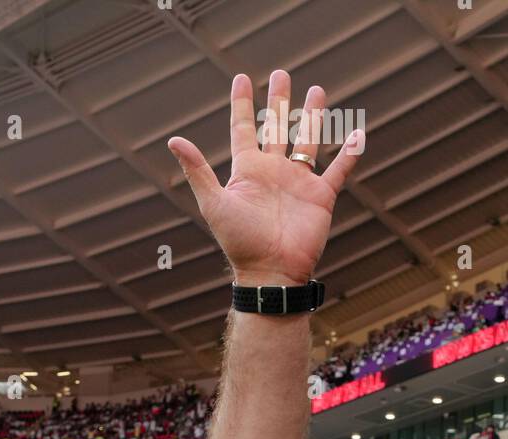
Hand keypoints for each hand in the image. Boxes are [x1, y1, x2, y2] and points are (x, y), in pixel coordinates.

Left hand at [168, 70, 363, 285]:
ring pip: (307, 141)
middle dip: (279, 102)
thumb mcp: (214, 203)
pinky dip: (349, 153)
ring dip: (312, 117)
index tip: (242, 79)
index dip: (242, 105)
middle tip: (281, 74)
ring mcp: (298, 183)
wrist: (270, 273)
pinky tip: (357, 134)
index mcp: (248, 171)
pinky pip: (338, 170)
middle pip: (276, 128)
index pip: (243, 129)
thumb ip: (197, 171)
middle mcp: (273, 172)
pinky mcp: (320, 196)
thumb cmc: (239, 242)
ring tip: (316, 90)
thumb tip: (174, 140)